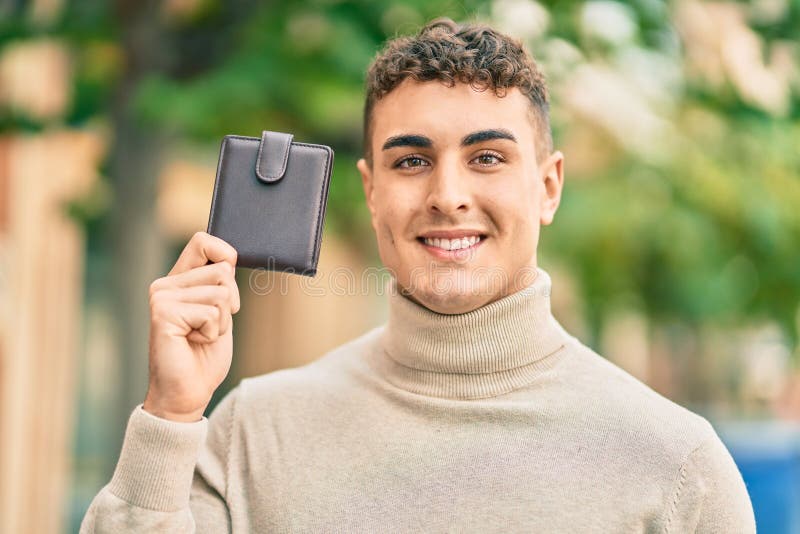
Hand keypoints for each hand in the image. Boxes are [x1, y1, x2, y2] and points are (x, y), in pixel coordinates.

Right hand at [142, 231, 239, 421]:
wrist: (187, 393)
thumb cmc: (204, 356)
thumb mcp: (220, 313)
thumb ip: (221, 286)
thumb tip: (229, 259)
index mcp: (178, 281)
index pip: (202, 242)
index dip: (225, 252)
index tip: (230, 274)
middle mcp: (165, 285)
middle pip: (222, 271)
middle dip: (230, 302)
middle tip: (210, 326)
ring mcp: (161, 297)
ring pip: (220, 292)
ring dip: (221, 321)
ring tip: (200, 336)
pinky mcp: (163, 313)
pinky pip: (211, 312)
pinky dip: (213, 332)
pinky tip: (194, 342)